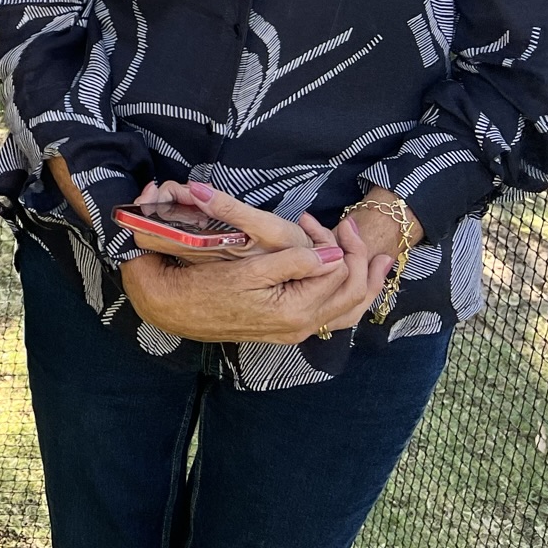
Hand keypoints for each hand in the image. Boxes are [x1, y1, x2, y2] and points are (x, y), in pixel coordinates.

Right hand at [120, 184, 392, 343]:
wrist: (172, 309)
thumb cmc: (203, 286)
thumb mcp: (246, 271)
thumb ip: (292, 264)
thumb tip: (331, 255)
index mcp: (293, 312)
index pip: (338, 275)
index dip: (336, 243)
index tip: (317, 217)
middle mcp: (300, 326)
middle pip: (352, 293)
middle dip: (357, 257)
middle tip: (347, 225)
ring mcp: (294, 330)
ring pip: (349, 309)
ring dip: (363, 280)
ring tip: (375, 259)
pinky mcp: (286, 327)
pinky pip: (332, 316)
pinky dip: (348, 297)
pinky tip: (349, 281)